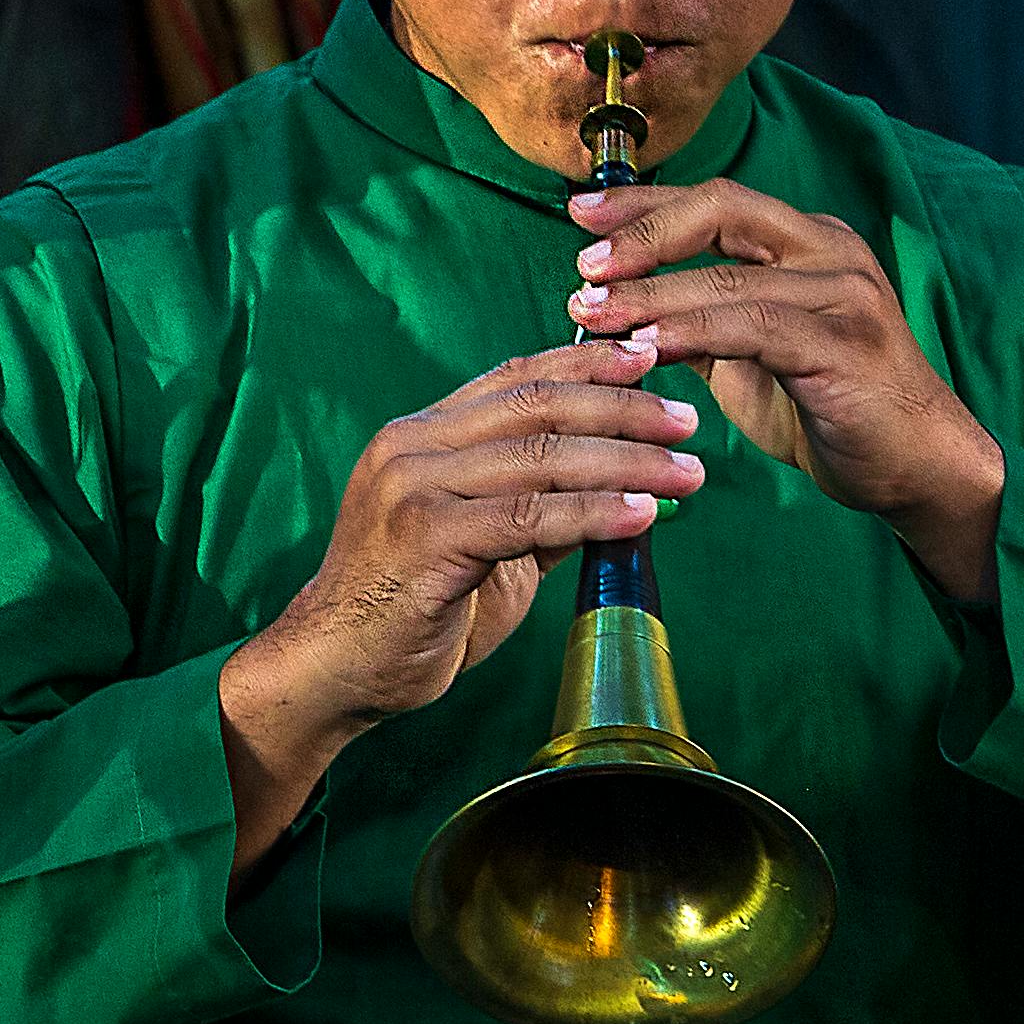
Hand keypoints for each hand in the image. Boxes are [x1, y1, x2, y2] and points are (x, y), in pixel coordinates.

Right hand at [215, 336, 706, 873]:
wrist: (336, 666)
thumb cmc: (413, 608)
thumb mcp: (483, 542)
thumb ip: (539, 506)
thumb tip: (631, 487)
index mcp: (419, 435)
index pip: (514, 379)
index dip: (587, 363)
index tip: (653, 358)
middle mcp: (410, 447)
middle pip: (535, 407)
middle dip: (623, 408)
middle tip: (688, 423)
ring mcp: (412, 488)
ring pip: (539, 457)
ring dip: (626, 462)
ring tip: (687, 474)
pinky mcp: (424, 537)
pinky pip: (527, 517)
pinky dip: (593, 512)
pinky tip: (641, 516)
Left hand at [570, 180, 1005, 604]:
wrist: (913, 465)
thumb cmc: (825, 404)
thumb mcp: (745, 352)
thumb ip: (694, 318)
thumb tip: (612, 301)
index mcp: (806, 242)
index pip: (713, 201)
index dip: (643, 202)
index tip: (578, 212)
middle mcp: (831, 253)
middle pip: (721, 212)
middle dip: (641, 235)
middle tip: (582, 267)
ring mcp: (847, 296)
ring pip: (729, 278)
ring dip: (650, 295)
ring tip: (590, 313)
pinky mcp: (849, 347)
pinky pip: (757, 329)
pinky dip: (693, 333)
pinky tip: (645, 348)